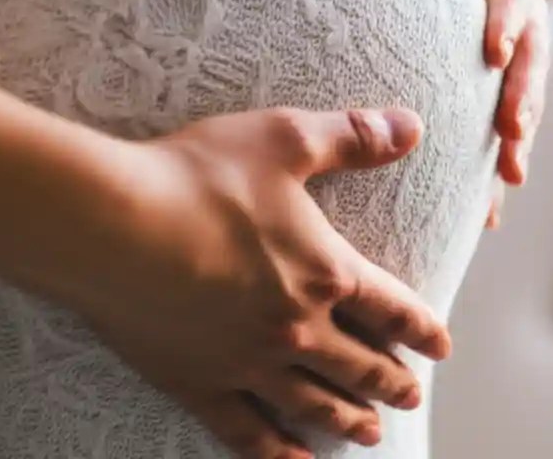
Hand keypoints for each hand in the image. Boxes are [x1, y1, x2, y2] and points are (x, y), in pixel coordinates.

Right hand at [78, 107, 448, 458]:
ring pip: (313, 403)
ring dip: (347, 420)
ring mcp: (247, 363)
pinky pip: (245, 431)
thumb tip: (411, 126)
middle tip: (412, 395)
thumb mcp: (285, 140)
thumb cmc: (198, 178)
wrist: (111, 226)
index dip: (422, 328)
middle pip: (359, 364)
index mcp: (325, 272)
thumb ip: (351, 137)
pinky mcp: (197, 383)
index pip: (391, 308)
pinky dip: (275, 453)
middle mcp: (296, 328)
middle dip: (390, 382)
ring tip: (369, 434)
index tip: (440, 348)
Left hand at [428, 0, 550, 227]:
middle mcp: (512, 12)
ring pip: (522, 97)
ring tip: (510, 174)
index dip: (509, 17)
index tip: (495, 53)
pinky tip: (488, 213)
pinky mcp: (486, 93)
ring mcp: (504, 57)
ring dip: (519, 136)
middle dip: (524, 94)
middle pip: (531, 52)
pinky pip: (495, 133)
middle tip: (511, 130)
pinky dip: (490, 174)